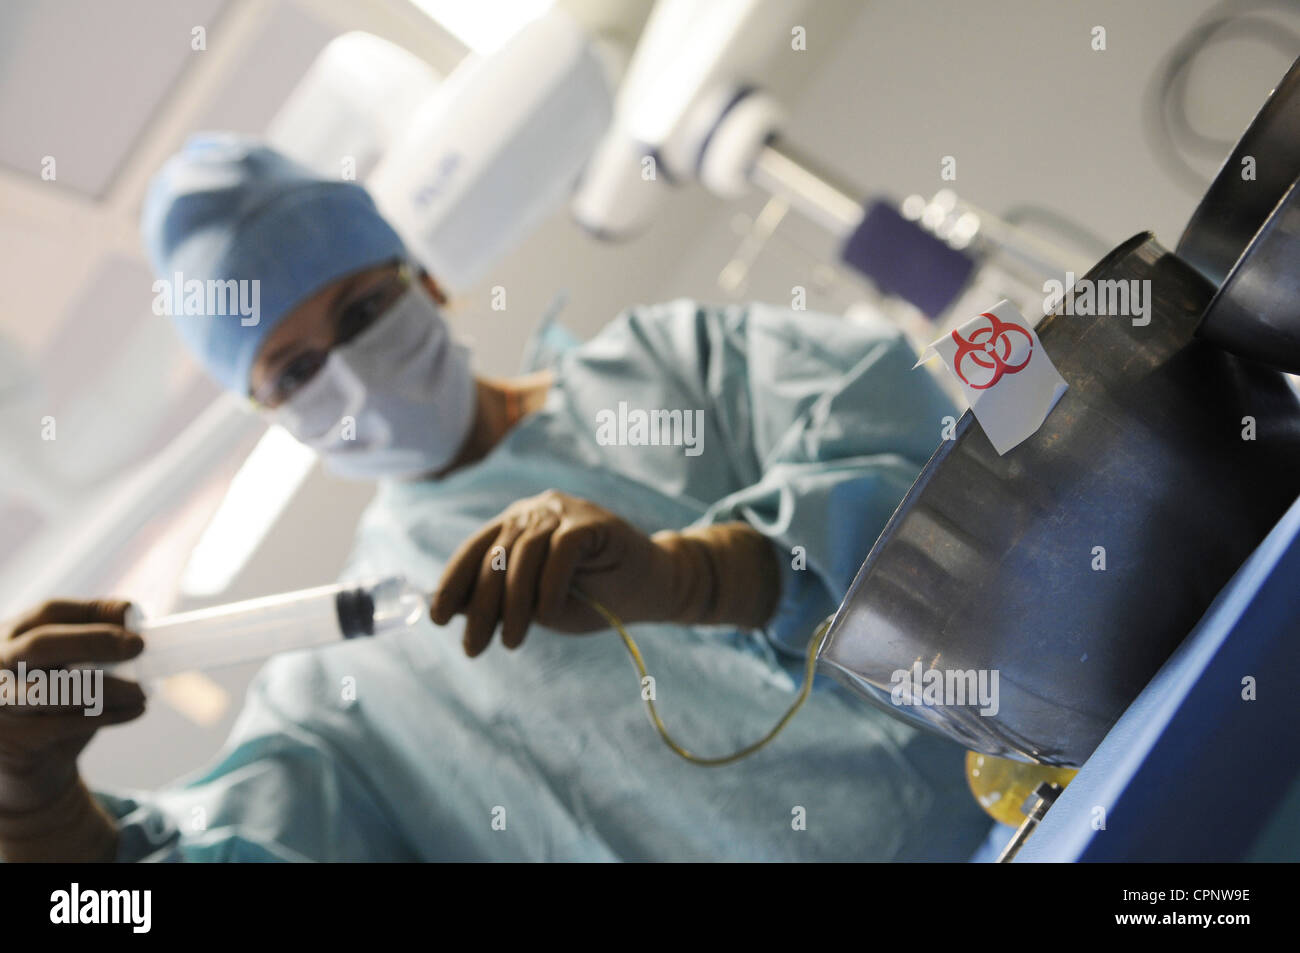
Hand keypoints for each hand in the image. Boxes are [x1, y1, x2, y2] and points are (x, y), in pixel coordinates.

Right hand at [0, 599, 145, 814]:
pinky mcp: (13, 737)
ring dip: (109, 687)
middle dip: (94, 641)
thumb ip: (91, 638)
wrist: (32, 760)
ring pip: (54, 689)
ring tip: (143, 690)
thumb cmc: (57, 697)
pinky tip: (136, 709)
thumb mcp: (67, 662)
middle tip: (138, 646)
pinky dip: (110, 715)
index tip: (130, 615)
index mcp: (11, 635)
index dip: (91, 612)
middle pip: (41, 645)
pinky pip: (67, 724)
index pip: (48, 612)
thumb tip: (128, 612)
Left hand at [430, 490, 678, 655]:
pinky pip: (559, 554)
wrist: (655, 588)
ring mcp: (564, 512)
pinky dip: (549, 588)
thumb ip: (500, 601)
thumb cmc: (594, 598)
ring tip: (512, 643)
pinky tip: (548, 616)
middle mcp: (536, 510)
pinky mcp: (592, 521)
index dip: (453, 583)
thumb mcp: (537, 605)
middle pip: (495, 557)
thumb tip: (449, 609)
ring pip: (523, 557)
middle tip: (473, 649)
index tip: (438, 619)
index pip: (475, 549)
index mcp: (517, 524)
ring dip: (513, 607)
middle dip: (481, 608)